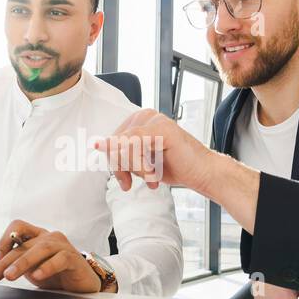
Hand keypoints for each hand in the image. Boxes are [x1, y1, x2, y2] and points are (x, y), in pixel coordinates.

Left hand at [0, 219, 100, 292]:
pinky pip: (60, 259)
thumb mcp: (29, 267)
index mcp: (37, 236)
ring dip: (23, 262)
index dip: (4, 239)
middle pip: (24, 244)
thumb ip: (13, 259)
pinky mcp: (74, 258)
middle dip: (6, 261)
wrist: (80, 286)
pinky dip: (47, 267)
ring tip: (10, 276)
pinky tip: (37, 276)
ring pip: (41, 248)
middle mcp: (49, 237)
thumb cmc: (55, 274)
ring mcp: (63, 246)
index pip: (18, 227)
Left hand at [92, 109, 215, 192]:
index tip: (124, 181)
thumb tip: (97, 145)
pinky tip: (151, 175)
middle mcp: (146, 115)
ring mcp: (155, 120)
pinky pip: (136, 144)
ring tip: (151, 178)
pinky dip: (140, 164)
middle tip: (133, 182)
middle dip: (123, 168)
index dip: (114, 164)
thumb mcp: (140, 162)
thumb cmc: (174, 166)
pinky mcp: (163, 129)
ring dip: (136, 170)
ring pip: (125, 147)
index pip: (111, 141)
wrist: (202, 173)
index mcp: (139, 120)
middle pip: (115, 144)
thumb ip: (121, 154)